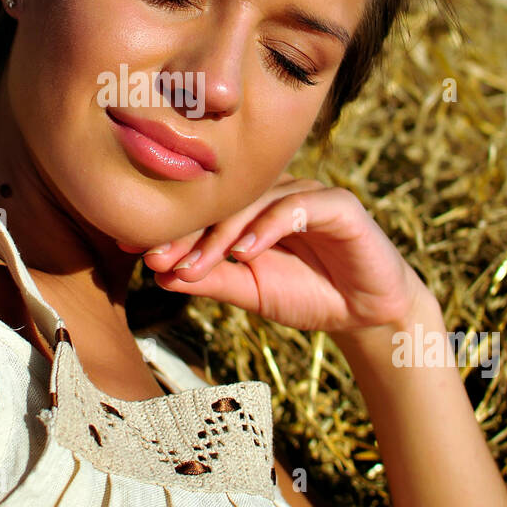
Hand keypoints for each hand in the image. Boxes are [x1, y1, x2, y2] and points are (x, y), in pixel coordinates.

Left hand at [126, 176, 428, 335]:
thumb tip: (160, 274)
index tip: (138, 252)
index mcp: (253, 208)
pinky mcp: (340, 206)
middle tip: (158, 256)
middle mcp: (277, 193)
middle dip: (189, 231)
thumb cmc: (309, 295)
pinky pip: (298, 207)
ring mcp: (309, 194)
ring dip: (223, 233)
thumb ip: (212, 280)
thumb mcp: (251, 292)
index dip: (173, 230)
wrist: (369, 314)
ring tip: (199, 263)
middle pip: (225, 201)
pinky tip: (247, 252)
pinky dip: (269, 228)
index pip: (207, 211)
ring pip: (256, 201)